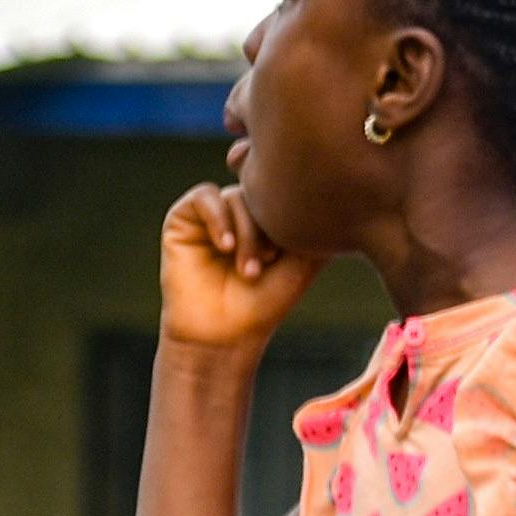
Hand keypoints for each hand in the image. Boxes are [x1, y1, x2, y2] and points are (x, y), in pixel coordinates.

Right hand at [159, 184, 319, 355]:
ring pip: (236, 196)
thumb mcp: (306, 257)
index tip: (291, 254)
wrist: (225, 334)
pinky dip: (218, 218)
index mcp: (268, 215)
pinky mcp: (183, 219)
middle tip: (269, 262)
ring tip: (248, 269)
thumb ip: (318, 220)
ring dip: (246, 232)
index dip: (290, 215)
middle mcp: (241, 210)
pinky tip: (225, 247)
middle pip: (260, 191)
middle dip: (267, 227)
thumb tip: (332, 182)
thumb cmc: (266, 302)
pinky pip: (204, 196)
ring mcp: (212, 213)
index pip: (285, 189)